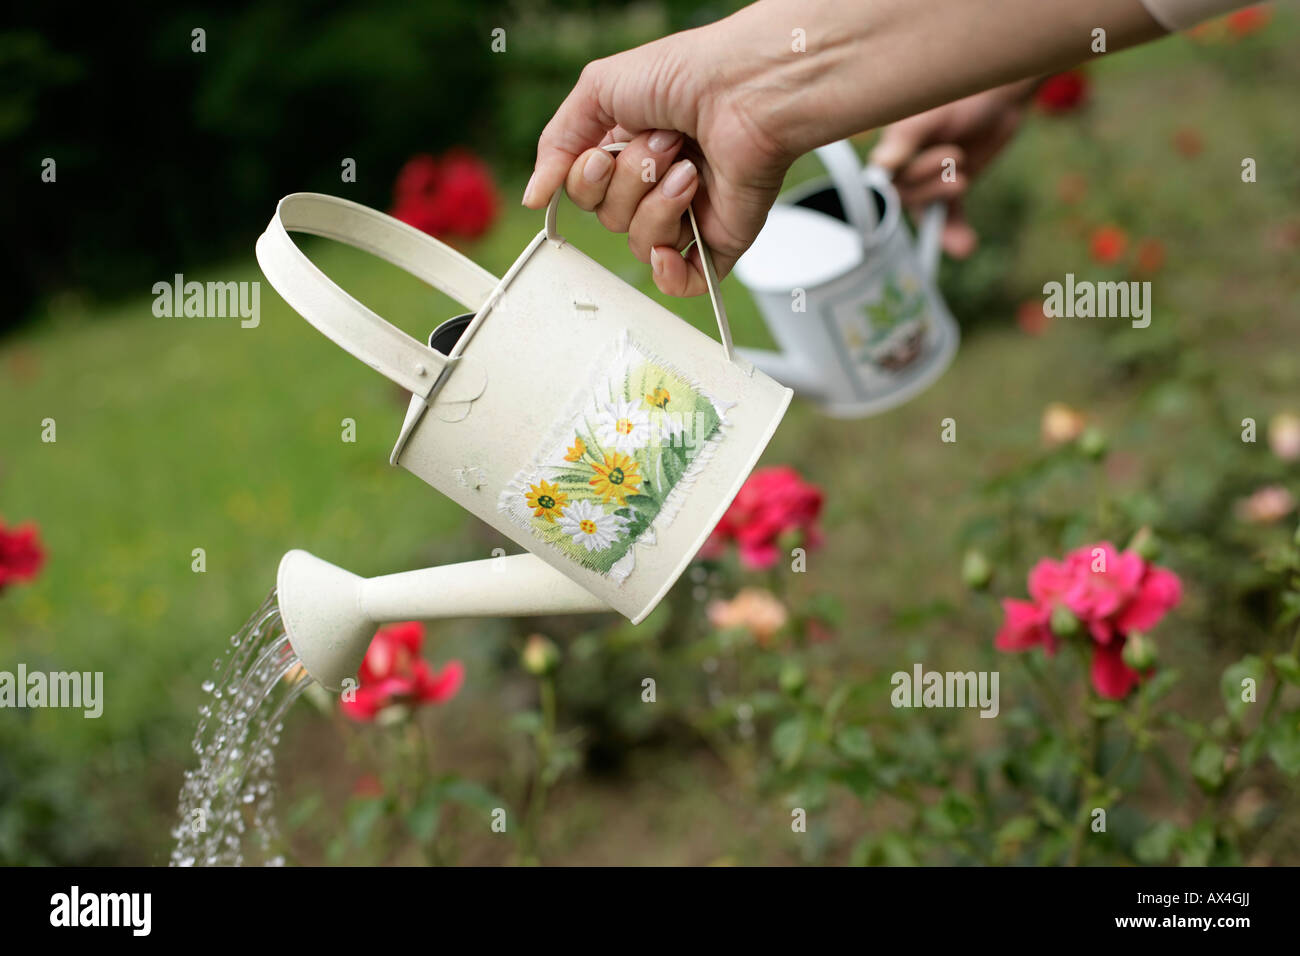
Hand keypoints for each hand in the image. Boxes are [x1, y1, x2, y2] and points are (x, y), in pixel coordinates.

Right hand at [521, 26, 798, 297]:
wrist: (748, 88)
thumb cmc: (687, 73)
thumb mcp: (599, 89)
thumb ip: (556, 143)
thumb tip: (533, 197)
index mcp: (626, 148)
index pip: (583, 192)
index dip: (587, 180)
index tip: (604, 153)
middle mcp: (655, 182)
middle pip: (610, 218)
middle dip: (631, 181)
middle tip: (665, 144)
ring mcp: (688, 213)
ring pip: (642, 243)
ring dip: (659, 205)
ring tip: (689, 168)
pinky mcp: (720, 238)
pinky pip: (684, 281)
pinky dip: (671, 273)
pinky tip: (673, 248)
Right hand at [868, 81, 1034, 258]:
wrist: (999, 96)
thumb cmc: (960, 93)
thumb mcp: (930, 114)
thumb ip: (904, 140)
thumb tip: (879, 167)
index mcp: (892, 149)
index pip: (883, 182)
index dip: (894, 186)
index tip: (904, 187)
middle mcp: (906, 168)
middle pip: (906, 198)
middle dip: (929, 184)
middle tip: (957, 156)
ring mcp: (929, 181)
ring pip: (926, 211)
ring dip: (943, 212)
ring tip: (965, 190)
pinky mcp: (953, 190)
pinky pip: (949, 219)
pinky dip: (956, 234)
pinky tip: (966, 247)